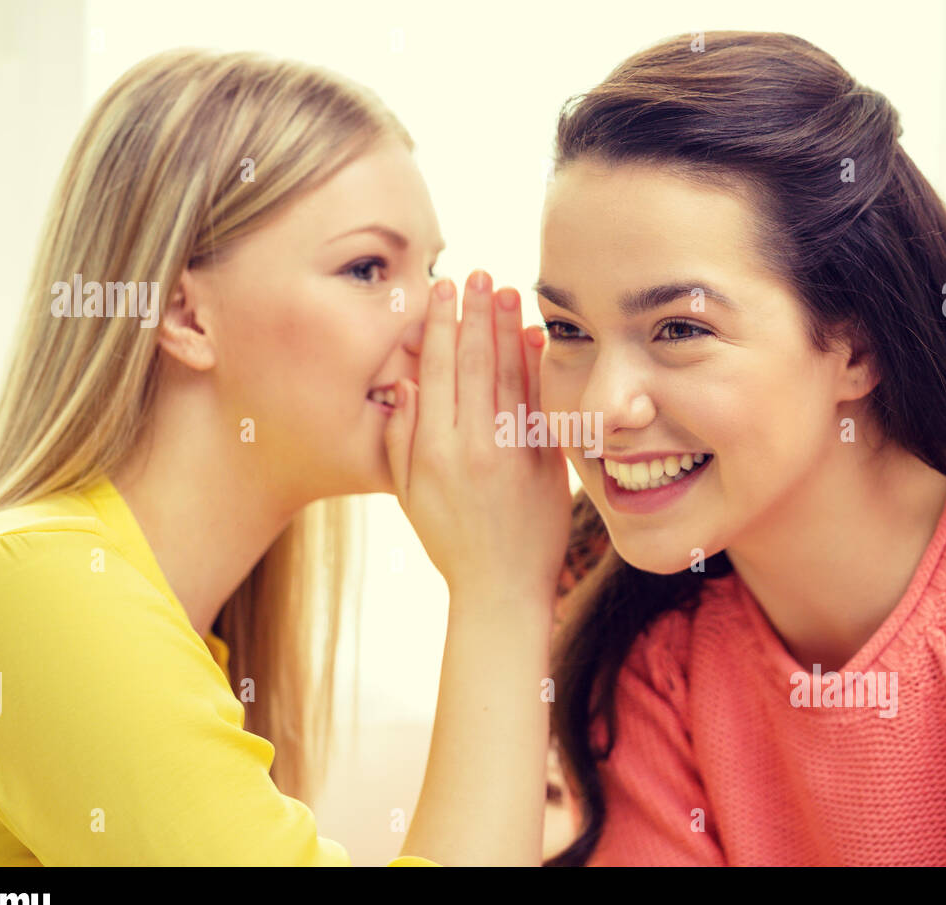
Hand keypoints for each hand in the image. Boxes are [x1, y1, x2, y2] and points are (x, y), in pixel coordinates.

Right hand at [384, 270, 571, 606]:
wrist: (501, 589)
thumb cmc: (449, 541)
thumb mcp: (407, 495)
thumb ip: (400, 439)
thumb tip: (405, 383)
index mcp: (431, 452)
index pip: (436, 371)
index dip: (440, 325)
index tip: (443, 290)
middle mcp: (471, 447)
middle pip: (473, 364)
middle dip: (475, 313)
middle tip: (477, 273)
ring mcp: (512, 454)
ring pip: (508, 377)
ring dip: (507, 328)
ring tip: (506, 290)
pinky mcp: (545, 464)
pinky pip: (539, 405)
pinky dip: (537, 368)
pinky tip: (534, 336)